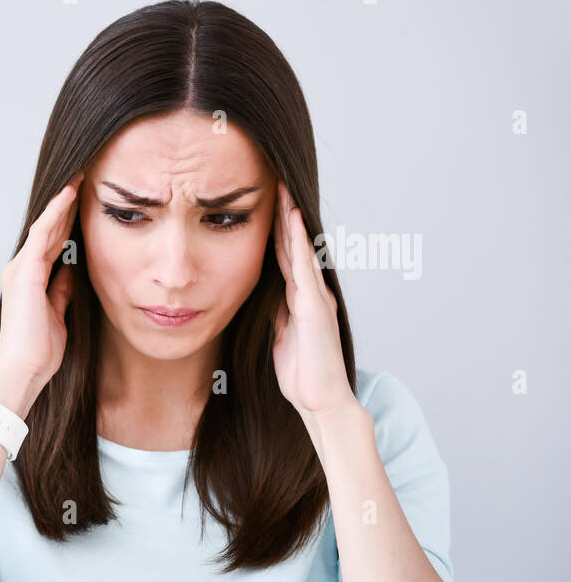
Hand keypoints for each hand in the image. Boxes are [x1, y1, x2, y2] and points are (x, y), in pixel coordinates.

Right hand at [0, 169, 85, 394]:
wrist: (24, 370)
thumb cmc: (39, 352)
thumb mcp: (59, 315)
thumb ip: (62, 290)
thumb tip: (71, 270)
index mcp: (30, 280)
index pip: (53, 243)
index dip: (68, 220)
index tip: (86, 201)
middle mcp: (21, 269)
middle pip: (49, 229)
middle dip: (66, 204)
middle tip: (84, 177)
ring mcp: (21, 269)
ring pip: (45, 226)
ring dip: (62, 200)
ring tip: (79, 176)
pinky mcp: (25, 272)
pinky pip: (43, 234)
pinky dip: (55, 213)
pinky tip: (69, 194)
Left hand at [270, 182, 358, 421]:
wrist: (319, 399)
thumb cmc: (301, 374)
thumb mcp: (279, 336)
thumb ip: (275, 314)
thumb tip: (261, 296)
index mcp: (299, 299)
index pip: (284, 257)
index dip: (275, 231)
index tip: (264, 204)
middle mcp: (310, 292)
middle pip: (293, 246)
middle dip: (284, 215)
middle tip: (275, 182)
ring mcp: (314, 297)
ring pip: (300, 249)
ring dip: (291, 219)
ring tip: (283, 189)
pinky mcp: (314, 306)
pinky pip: (304, 266)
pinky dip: (298, 241)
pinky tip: (293, 220)